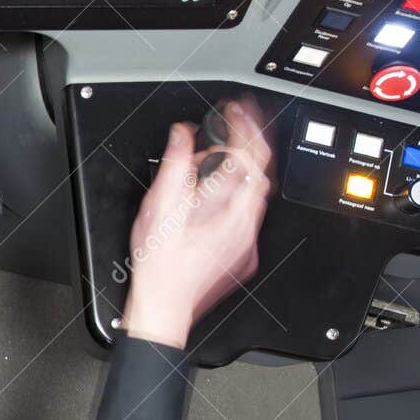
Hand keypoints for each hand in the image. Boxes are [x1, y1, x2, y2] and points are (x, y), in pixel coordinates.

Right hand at [122, 99, 270, 349]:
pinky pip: (251, 214)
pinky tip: (226, 190)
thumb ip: (174, 168)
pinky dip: (242, 193)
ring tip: (232, 150)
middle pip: (261, 172)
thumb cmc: (159, 268)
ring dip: (248, 168)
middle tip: (241, 120)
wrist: (164, 309)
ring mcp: (246, 241)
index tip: (236, 110)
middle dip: (252, 141)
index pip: (249, 156)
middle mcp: (244, 226)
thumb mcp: (158, 211)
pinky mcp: (243, 253)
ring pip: (258, 194)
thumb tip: (182, 135)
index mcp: (226, 211)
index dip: (245, 127)